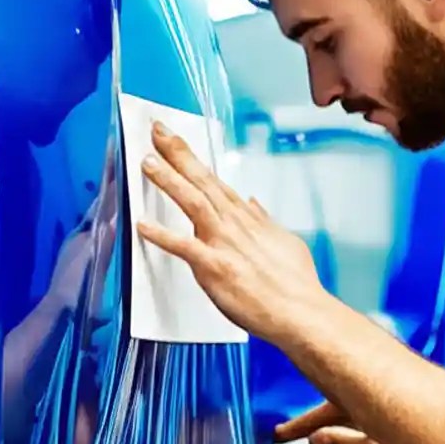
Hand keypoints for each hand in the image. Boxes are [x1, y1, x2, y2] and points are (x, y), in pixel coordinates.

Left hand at [135, 121, 332, 343]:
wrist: (301, 312)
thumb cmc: (296, 283)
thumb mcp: (284, 242)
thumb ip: (263, 221)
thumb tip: (252, 203)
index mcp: (246, 218)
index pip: (213, 179)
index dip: (191, 158)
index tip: (174, 141)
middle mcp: (233, 224)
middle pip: (201, 180)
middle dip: (177, 153)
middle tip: (157, 131)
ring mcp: (223, 243)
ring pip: (192, 202)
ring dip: (169, 180)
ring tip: (147, 163)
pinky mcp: (215, 268)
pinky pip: (183, 248)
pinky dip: (162, 235)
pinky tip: (143, 225)